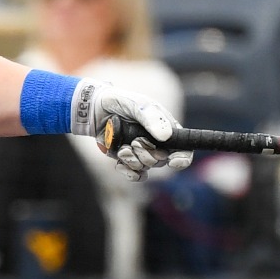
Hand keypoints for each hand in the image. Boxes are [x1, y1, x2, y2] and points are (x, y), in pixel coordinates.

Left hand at [74, 80, 192, 180]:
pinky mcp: (128, 160)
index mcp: (166, 128)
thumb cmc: (120, 102)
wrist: (95, 110)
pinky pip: (135, 175)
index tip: (174, 161)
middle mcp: (157, 143)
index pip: (184, 148)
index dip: (183, 158)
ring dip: (134, 160)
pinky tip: (120, 162)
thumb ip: (151, 117)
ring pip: (147, 168)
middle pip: (162, 161)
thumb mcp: (136, 104)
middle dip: (148, 154)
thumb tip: (166, 137)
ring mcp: (143, 153)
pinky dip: (128, 171)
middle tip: (135, 142)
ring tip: (123, 148)